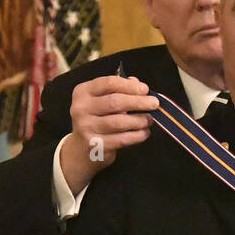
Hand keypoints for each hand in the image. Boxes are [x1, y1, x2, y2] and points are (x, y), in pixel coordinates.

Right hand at [59, 75, 159, 195]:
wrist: (80, 150)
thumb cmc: (96, 120)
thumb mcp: (101, 100)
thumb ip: (118, 90)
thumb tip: (137, 83)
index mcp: (83, 92)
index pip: (108, 83)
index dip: (130, 86)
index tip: (145, 89)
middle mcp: (81, 109)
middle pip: (115, 102)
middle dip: (139, 102)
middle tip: (154, 103)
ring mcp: (86, 128)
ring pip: (120, 121)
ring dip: (139, 120)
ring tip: (149, 119)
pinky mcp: (95, 145)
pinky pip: (122, 139)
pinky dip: (137, 135)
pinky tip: (144, 132)